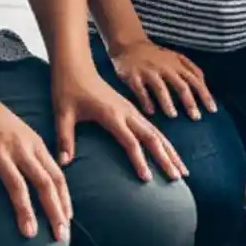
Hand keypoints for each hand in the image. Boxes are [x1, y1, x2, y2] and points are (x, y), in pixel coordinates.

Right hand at [0, 90, 71, 240]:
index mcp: (35, 144)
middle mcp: (21, 149)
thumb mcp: (21, 133)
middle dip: (54, 211)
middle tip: (60, 235)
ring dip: (24, 211)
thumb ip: (33, 155)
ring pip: (16, 185)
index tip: (67, 221)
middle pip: (44, 183)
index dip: (64, 200)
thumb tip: (45, 179)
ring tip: (29, 234)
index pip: (57, 176)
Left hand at [52, 67, 188, 182]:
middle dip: (167, 158)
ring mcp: (132, 111)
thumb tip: (63, 163)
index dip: (140, 161)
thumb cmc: (68, 89)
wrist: (76, 66)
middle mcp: (127, 112)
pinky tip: (172, 154)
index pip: (130, 141)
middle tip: (178, 178)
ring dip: (172, 152)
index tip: (148, 179)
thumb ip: (64, 139)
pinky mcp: (132, 110)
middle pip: (153, 138)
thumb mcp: (62, 114)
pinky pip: (154, 129)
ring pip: (158, 133)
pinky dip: (165, 143)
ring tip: (183, 170)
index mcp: (111, 114)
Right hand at [110, 40, 215, 119]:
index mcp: (177, 64)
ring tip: (173, 115)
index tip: (212, 110)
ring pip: (160, 88)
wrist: (129, 44)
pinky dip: (145, 101)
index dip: (205, 95)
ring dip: (167, 102)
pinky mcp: (133, 75)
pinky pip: (140, 90)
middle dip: (190, 102)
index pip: (196, 80)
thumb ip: (191, 69)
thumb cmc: (157, 55)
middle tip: (196, 117)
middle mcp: (165, 67)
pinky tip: (150, 112)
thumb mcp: (176, 57)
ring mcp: (148, 71)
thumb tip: (204, 84)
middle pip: (181, 85)